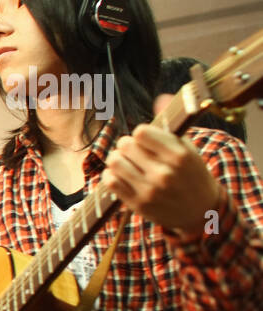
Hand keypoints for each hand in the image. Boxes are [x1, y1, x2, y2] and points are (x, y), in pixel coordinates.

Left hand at [101, 105, 220, 236]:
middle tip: (134, 150)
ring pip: (115, 162)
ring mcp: (149, 190)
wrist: (200, 212)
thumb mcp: (188, 148)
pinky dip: (111, 174)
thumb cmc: (192, 174)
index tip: (146, 139)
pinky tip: (121, 174)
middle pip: (125, 145)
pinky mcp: (137, 204)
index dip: (141, 134)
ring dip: (117, 158)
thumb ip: (172, 125)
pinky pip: (110, 181)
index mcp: (179, 156)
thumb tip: (160, 98)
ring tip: (126, 161)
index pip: (141, 132)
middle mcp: (164, 173)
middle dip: (127, 145)